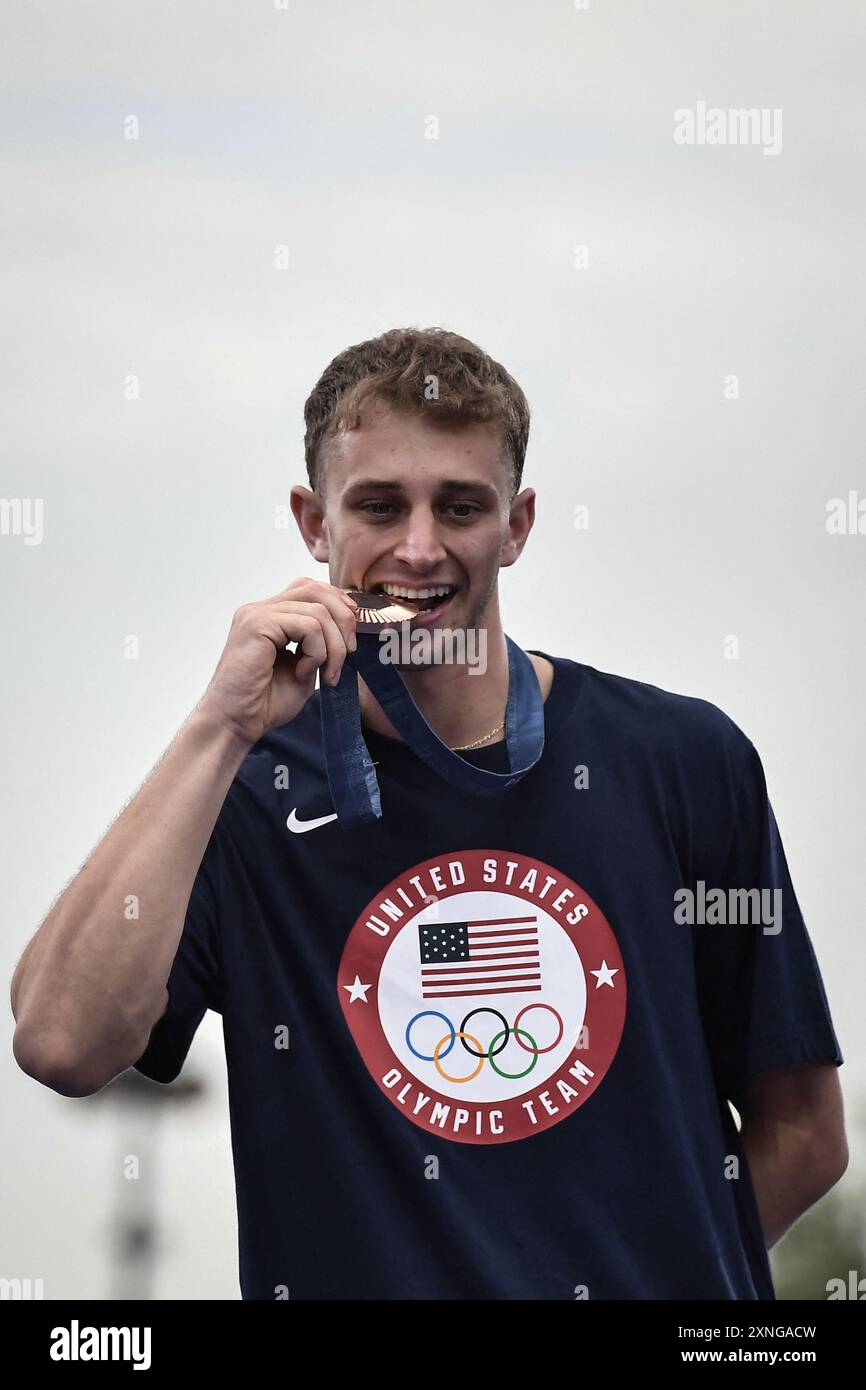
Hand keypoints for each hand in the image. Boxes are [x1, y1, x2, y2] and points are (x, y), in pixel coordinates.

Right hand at [197, 578, 358, 745]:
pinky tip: (303, 672)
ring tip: (326, 673)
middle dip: (344, 621)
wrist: (237, 722)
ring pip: (318, 610)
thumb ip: (321, 643)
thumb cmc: (265, 702)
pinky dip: (317, 652)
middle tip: (348, 655)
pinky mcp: (258, 624)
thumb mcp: (305, 666)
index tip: (350, 639)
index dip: (338, 606)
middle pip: (316, 590)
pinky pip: (309, 626)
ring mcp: (257, 614)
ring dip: (333, 646)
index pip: (311, 589)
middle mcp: (261, 609)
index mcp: (271, 615)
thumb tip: (349, 626)